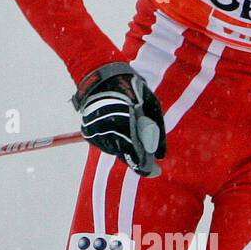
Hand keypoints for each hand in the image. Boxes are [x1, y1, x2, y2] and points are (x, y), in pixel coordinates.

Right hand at [72, 62, 166, 177]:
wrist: (101, 78)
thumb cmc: (131, 89)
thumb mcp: (151, 105)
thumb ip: (157, 130)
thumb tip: (161, 155)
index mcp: (125, 126)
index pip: (136, 157)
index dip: (147, 168)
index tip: (156, 171)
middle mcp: (108, 134)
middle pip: (127, 156)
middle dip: (138, 153)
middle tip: (147, 145)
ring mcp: (97, 135)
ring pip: (116, 151)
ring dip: (126, 145)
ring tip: (129, 125)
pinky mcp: (89, 134)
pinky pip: (107, 144)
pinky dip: (115, 140)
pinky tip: (119, 126)